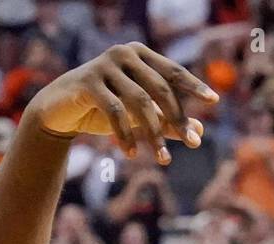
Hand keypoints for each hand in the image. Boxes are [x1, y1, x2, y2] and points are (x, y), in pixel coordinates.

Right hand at [27, 43, 215, 160]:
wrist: (59, 110)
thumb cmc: (102, 109)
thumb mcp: (137, 116)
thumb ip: (166, 121)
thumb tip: (199, 133)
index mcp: (140, 55)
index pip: (172, 71)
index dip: (194, 86)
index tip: (214, 101)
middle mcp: (124, 54)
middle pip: (159, 89)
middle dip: (176, 118)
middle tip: (191, 143)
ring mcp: (105, 66)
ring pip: (139, 102)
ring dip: (153, 133)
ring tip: (162, 160)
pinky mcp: (88, 82)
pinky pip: (115, 111)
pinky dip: (126, 134)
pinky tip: (131, 154)